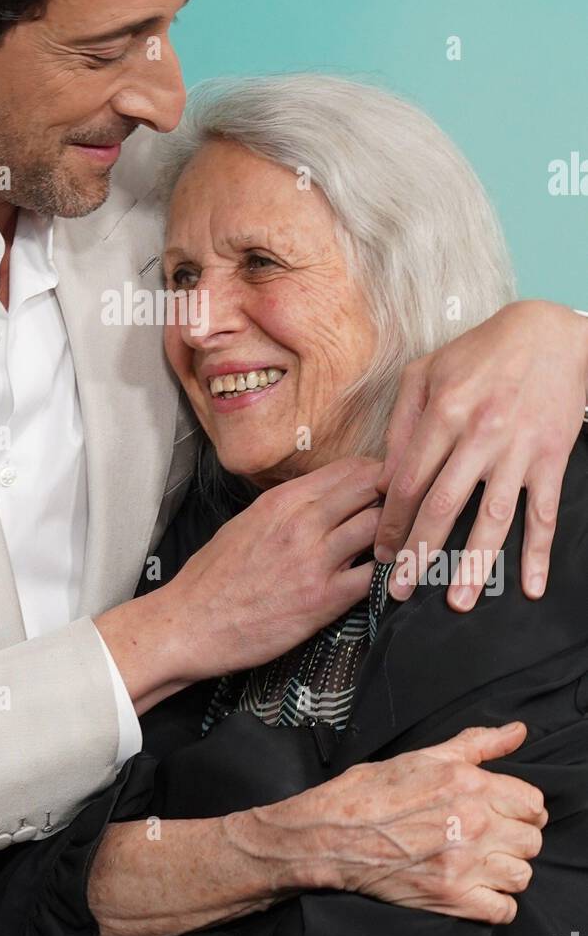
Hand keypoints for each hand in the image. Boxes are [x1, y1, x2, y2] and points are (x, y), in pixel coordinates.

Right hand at [97, 456, 382, 706]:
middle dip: (396, 497)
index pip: (351, 469)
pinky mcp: (324, 600)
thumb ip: (288, 506)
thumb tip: (325, 497)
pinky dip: (388, 573)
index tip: (390, 483)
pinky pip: (375, 576)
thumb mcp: (248, 521)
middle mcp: (303, 523)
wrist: (191, 622)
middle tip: (406, 511)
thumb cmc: (214, 576)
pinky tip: (390, 576)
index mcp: (283, 500)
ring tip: (400, 543)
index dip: (379, 473)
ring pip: (381, 528)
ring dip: (396, 534)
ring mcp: (316, 561)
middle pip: (373, 490)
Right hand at [254, 721, 545, 923]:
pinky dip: (495, 903)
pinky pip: (503, 909)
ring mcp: (463, 862)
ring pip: (521, 875)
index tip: (505, 812)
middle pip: (531, 840)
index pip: (533, 803)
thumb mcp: (424, 756)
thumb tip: (516, 731)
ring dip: (506, 870)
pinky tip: (475, 887)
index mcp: (468, 783)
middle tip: (489, 836)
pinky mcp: (451, 897)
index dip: (521, 808)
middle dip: (515, 838)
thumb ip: (477, 744)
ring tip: (482, 862)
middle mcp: (472, 822)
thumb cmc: (370, 792)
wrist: (330, 833)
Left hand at [374, 301, 587, 609]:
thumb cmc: (480, 352)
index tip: (383, 552)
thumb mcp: (425, 372)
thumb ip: (401, 423)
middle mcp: (479, 434)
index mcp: (442, 412)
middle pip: (443, 506)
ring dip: (475, 563)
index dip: (393, 521)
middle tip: (403, 591)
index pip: (409, 481)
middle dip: (420, 553)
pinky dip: (537, 552)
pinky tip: (529, 587)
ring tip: (459, 602)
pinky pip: (544, 513)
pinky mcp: (552, 457)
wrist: (549, 333)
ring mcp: (518, 449)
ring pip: (492, 517)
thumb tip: (383, 476)